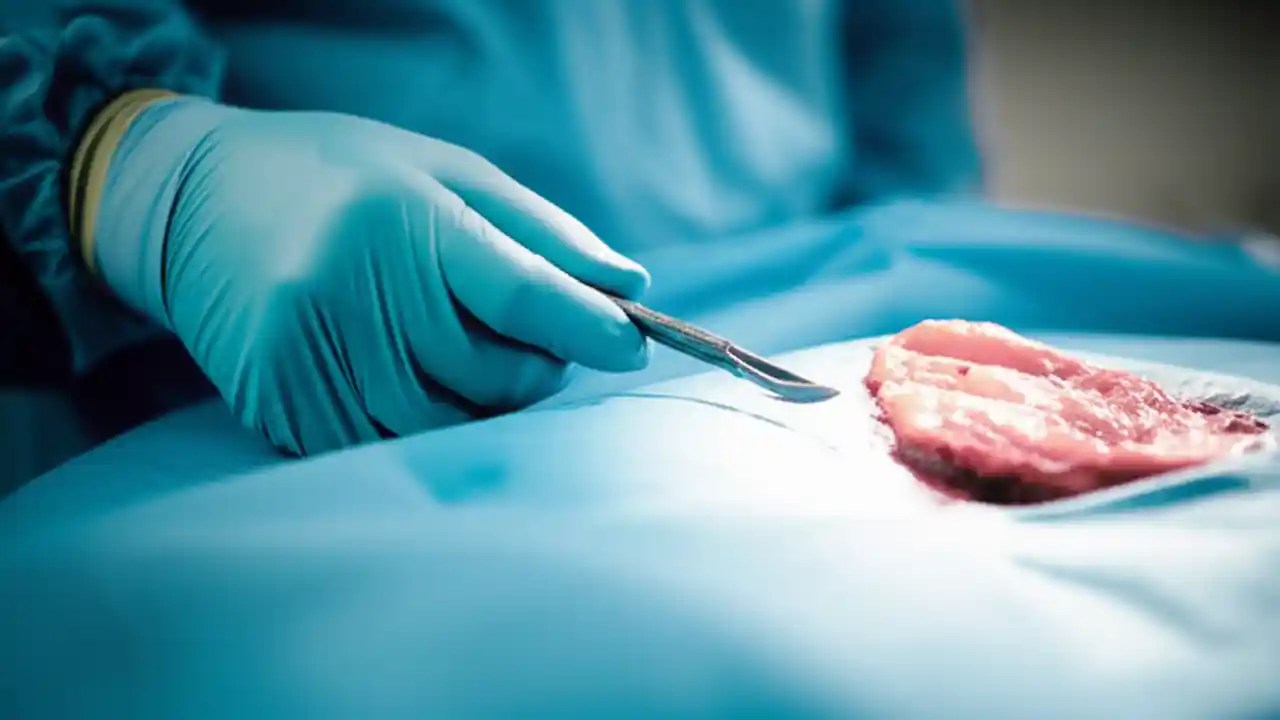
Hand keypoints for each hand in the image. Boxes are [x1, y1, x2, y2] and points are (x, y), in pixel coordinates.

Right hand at [92, 99, 648, 453]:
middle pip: (489, 373)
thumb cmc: (350, 179)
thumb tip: (631, 291)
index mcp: (403, 216)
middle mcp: (351, 285)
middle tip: (526, 338)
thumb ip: (544, 233)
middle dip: (531, 369)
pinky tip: (405, 379)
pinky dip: (417, 428)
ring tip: (463, 357)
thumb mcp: (450, 174)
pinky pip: (382, 446)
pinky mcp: (278, 401)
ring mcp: (308, 350)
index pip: (521, 290)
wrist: (199, 196)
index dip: (587, 329)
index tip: (632, 348)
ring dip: (478, 407)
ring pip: (440, 425)